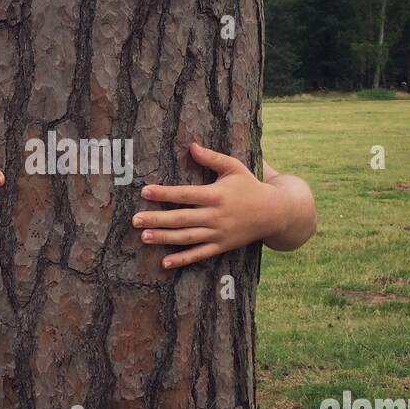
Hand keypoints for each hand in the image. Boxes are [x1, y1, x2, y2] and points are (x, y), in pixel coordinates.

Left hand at [132, 142, 297, 268]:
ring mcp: (218, 233)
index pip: (185, 194)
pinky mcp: (221, 246)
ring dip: (165, 238)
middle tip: (135, 220)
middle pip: (182, 218)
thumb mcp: (234, 167)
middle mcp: (216, 215)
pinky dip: (182, 259)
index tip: (145, 192)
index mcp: (216, 194)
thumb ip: (211, 158)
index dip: (165, 193)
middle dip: (157, 219)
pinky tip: (164, 262)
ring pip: (187, 237)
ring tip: (143, 237)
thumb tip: (191, 145)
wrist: (274, 213)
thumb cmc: (250, 186)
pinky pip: (199, 255)